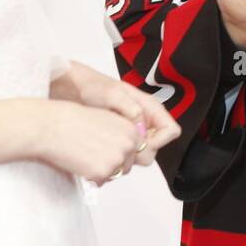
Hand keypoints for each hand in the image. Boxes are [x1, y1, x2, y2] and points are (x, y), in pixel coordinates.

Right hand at [37, 100, 159, 185]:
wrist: (52, 126)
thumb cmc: (74, 120)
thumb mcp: (106, 119)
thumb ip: (121, 133)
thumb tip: (127, 148)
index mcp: (131, 130)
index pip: (136, 149)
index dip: (121, 152)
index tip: (108, 151)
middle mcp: (127, 145)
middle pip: (127, 165)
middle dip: (113, 164)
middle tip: (93, 157)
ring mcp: (116, 160)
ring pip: (114, 175)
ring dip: (103, 172)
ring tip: (84, 158)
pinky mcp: (101, 173)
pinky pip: (100, 183)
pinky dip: (90, 178)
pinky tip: (78, 164)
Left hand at [50, 62, 180, 162]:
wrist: (74, 91)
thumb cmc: (94, 87)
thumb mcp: (112, 93)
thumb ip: (129, 107)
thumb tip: (141, 122)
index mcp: (149, 108)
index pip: (171, 131)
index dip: (160, 140)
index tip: (141, 143)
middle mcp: (145, 121)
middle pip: (156, 147)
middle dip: (142, 152)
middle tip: (122, 150)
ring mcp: (133, 132)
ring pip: (141, 153)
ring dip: (129, 157)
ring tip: (110, 151)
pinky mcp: (120, 140)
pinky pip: (127, 155)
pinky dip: (119, 158)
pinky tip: (105, 155)